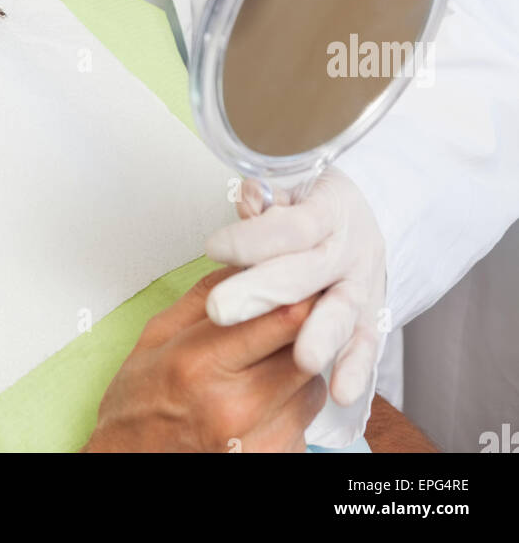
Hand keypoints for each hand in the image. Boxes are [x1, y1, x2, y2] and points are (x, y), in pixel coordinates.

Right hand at [81, 265, 326, 452]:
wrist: (133, 465)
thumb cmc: (140, 403)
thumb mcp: (157, 333)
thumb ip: (207, 293)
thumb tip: (253, 260)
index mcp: (199, 363)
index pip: (281, 318)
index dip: (299, 291)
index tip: (302, 277)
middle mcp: (234, 406)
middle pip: (307, 348)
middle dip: (305, 326)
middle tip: (290, 313)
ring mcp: (260, 441)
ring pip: (313, 383)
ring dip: (300, 366)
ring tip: (263, 366)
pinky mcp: (277, 460)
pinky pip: (307, 418)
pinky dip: (292, 403)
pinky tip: (261, 402)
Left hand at [203, 168, 386, 407]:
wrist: (368, 221)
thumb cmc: (312, 209)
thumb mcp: (292, 191)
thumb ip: (267, 201)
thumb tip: (248, 198)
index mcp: (328, 210)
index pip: (291, 226)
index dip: (253, 238)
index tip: (213, 248)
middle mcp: (349, 250)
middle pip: (306, 272)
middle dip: (264, 292)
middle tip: (221, 308)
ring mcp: (363, 287)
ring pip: (341, 311)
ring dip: (321, 336)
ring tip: (302, 359)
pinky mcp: (372, 319)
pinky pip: (366, 346)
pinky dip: (355, 369)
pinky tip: (340, 392)